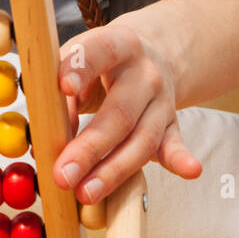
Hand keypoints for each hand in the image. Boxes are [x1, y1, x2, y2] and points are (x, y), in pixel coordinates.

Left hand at [52, 16, 202, 203]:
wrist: (152, 52)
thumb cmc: (100, 60)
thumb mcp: (79, 59)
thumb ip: (63, 91)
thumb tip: (47, 133)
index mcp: (117, 44)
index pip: (99, 52)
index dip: (81, 68)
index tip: (63, 86)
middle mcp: (144, 72)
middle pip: (119, 112)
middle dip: (90, 147)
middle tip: (63, 174)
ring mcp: (162, 100)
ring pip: (142, 139)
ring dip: (114, 171)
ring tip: (86, 193)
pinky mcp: (172, 124)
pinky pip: (174, 145)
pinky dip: (181, 160)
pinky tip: (190, 170)